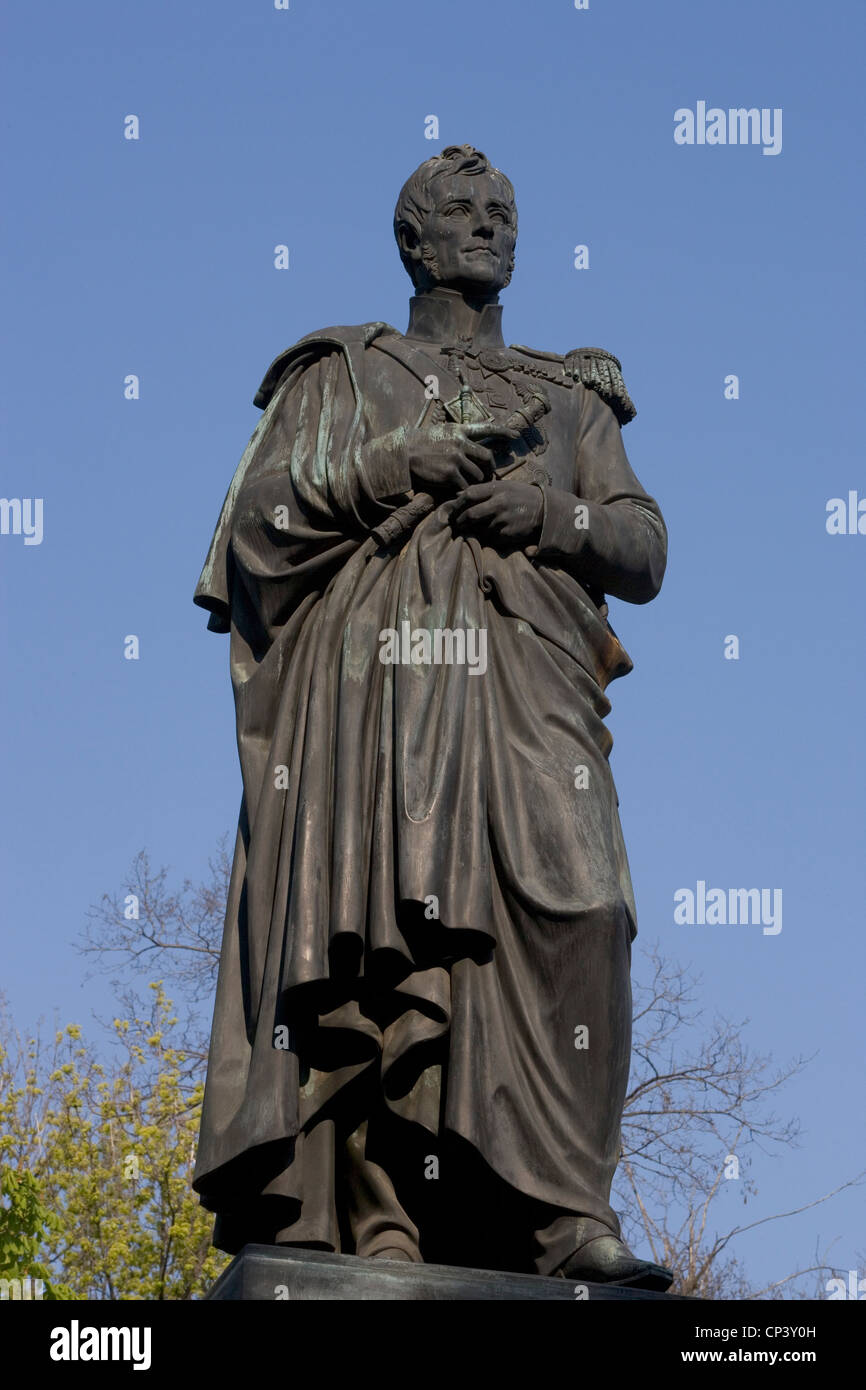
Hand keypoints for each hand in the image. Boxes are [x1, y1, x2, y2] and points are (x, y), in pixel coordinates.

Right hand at [403, 422, 519, 495]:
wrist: (403, 453)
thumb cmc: (420, 443)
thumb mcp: (441, 432)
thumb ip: (457, 436)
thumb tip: (471, 440)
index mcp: (459, 431)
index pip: (486, 429)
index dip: (503, 432)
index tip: (515, 435)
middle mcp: (461, 443)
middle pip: (487, 457)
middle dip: (490, 468)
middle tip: (489, 474)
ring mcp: (456, 459)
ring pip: (478, 475)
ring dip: (476, 481)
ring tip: (469, 484)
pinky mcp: (449, 474)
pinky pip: (465, 486)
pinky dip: (464, 490)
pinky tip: (458, 491)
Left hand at [446, 481, 543, 545]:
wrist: (544, 509)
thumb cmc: (520, 495)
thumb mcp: (504, 486)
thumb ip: (482, 490)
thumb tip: (458, 495)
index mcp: (497, 488)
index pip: (469, 494)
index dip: (457, 503)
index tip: (452, 509)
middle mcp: (500, 503)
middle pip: (470, 514)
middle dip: (459, 521)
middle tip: (456, 524)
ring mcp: (504, 520)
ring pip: (478, 528)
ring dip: (472, 530)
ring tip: (470, 529)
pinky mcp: (508, 534)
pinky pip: (489, 537)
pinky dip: (485, 536)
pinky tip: (487, 533)